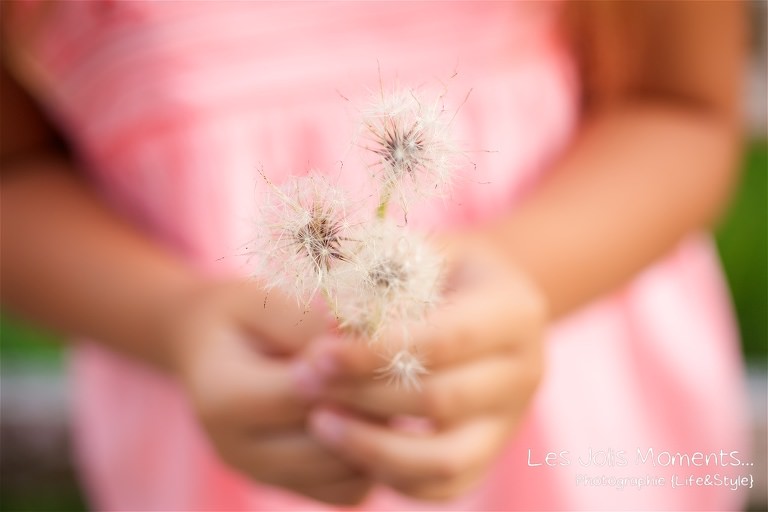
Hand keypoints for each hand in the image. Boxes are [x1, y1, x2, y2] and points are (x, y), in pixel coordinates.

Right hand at [166, 279, 372, 504]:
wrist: (207, 350)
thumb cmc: (239, 317)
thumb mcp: (262, 303)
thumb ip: (306, 323)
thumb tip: (362, 335)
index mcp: (222, 397)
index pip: (298, 396)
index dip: (347, 372)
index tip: (381, 344)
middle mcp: (235, 448)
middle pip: (324, 443)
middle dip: (369, 406)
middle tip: (401, 372)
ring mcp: (260, 474)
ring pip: (342, 475)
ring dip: (376, 436)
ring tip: (393, 394)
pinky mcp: (286, 486)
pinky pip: (345, 492)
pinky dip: (369, 460)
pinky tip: (376, 421)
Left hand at [296, 235, 546, 500]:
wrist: (480, 299)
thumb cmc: (437, 269)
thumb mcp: (417, 251)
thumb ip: (378, 275)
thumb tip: (322, 315)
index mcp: (515, 310)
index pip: (446, 340)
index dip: (378, 351)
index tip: (316, 352)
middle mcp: (525, 370)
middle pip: (442, 400)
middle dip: (364, 395)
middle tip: (302, 382)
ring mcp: (510, 419)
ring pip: (446, 458)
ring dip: (373, 446)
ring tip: (318, 422)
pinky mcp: (490, 453)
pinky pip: (443, 486)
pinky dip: (391, 475)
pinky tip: (345, 447)